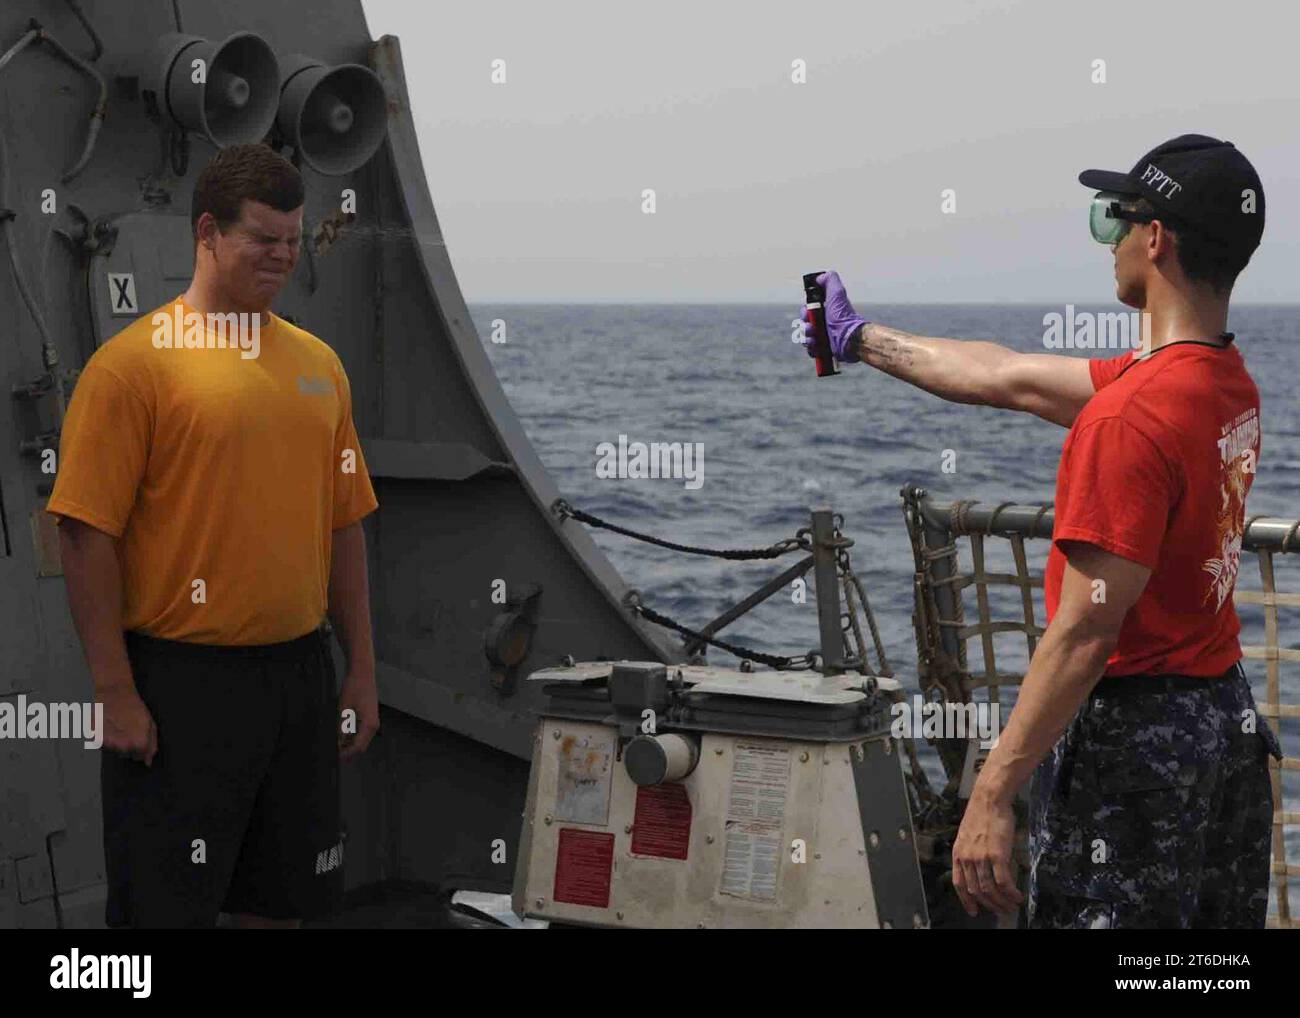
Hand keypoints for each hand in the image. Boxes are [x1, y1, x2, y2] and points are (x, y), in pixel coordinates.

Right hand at [99, 683, 157, 765]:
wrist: (114, 692)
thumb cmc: (133, 706)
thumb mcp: (150, 722)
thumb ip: (151, 743)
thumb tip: (148, 761)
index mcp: (138, 741)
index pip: (139, 757)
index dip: (141, 749)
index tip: (140, 739)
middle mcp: (122, 744)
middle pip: (125, 755)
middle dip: (128, 746)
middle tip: (128, 729)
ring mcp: (107, 742)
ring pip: (113, 750)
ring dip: (116, 741)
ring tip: (118, 726)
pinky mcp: (94, 737)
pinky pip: (101, 744)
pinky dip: (104, 738)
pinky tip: (108, 726)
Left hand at [338, 669, 378, 760]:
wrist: (362, 672)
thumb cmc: (354, 687)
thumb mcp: (343, 709)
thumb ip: (340, 728)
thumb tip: (335, 743)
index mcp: (369, 725)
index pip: (357, 747)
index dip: (345, 754)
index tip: (332, 756)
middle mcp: (374, 725)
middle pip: (361, 747)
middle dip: (347, 752)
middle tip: (332, 754)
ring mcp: (373, 721)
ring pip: (361, 741)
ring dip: (349, 745)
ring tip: (334, 745)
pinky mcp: (369, 717)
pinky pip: (361, 733)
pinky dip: (352, 738)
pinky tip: (340, 736)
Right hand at [799, 270, 866, 363]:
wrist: (850, 339)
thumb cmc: (843, 316)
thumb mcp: (837, 293)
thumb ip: (829, 280)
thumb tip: (819, 277)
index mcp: (825, 310)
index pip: (807, 310)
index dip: (805, 312)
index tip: (809, 313)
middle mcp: (823, 322)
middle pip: (804, 323)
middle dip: (805, 325)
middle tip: (812, 327)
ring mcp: (823, 336)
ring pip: (805, 337)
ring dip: (807, 338)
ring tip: (815, 339)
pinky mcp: (823, 349)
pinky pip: (810, 349)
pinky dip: (811, 348)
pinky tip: (817, 347)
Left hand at [950, 789, 1024, 916]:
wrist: (989, 799)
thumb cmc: (982, 814)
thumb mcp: (968, 835)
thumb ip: (970, 852)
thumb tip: (979, 868)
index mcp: (958, 853)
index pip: (959, 884)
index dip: (966, 900)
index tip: (974, 911)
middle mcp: (967, 858)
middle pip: (976, 891)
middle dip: (989, 905)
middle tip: (1001, 911)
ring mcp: (981, 857)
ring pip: (990, 890)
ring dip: (1002, 902)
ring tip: (1012, 906)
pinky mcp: (997, 855)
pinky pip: (1004, 882)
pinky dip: (1011, 893)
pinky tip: (1018, 896)